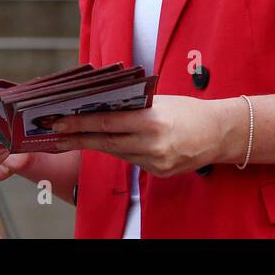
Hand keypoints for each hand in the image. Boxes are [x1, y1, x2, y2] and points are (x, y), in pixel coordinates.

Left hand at [49, 95, 241, 177]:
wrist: (219, 133)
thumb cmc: (189, 110)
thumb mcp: (160, 101)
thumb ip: (132, 105)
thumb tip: (99, 103)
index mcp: (152, 122)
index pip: (107, 123)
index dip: (80, 123)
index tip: (59, 121)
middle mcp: (153, 145)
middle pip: (106, 142)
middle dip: (78, 137)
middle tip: (55, 132)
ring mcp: (156, 162)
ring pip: (117, 153)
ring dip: (94, 144)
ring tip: (73, 136)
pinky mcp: (158, 172)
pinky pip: (132, 160)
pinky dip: (119, 150)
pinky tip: (106, 143)